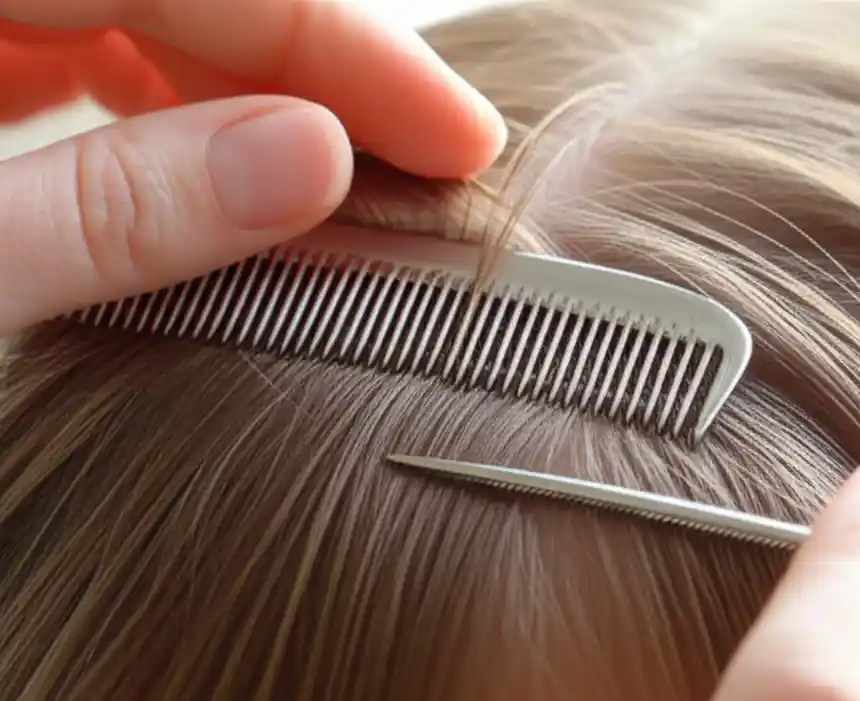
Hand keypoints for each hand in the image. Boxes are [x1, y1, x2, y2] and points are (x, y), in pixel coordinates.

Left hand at [0, 1, 505, 334]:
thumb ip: (107, 214)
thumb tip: (312, 165)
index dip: (355, 45)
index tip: (460, 139)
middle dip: (324, 76)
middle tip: (425, 176)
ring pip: (155, 11)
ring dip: (259, 97)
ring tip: (338, 196)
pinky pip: (92, 42)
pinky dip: (173, 111)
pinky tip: (221, 180)